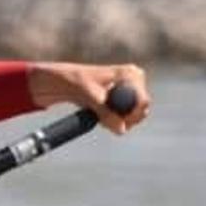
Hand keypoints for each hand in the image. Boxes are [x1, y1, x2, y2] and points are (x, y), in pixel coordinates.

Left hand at [28, 62, 151, 133]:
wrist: (63, 82)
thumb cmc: (75, 82)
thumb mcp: (90, 97)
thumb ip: (106, 113)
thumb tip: (121, 130)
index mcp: (131, 74)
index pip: (143, 101)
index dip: (132, 115)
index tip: (117, 121)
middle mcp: (134, 81)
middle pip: (141, 111)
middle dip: (125, 119)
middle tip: (105, 120)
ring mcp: (130, 91)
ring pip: (133, 117)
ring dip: (118, 122)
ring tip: (100, 116)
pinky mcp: (123, 101)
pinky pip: (126, 118)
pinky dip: (114, 121)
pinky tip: (101, 117)